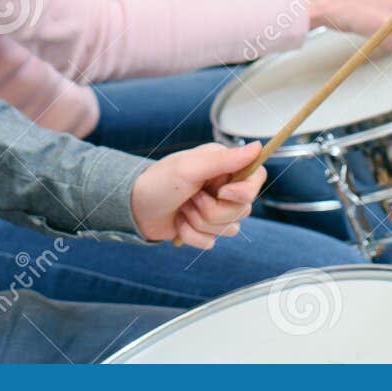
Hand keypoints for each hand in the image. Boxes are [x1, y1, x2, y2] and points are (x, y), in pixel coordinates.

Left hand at [131, 142, 266, 247]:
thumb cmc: (158, 182)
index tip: (223, 192)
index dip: (245, 190)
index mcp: (224, 167)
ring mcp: (216, 210)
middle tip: (190, 197)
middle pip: (243, 210)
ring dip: (199, 222)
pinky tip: (179, 223)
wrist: (134, 207)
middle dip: (211, 209)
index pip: (257, 178)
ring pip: (230, 229)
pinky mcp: (206, 230)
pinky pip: (211, 243)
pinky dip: (191, 236)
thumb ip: (224, 160)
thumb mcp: (189, 167)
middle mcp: (224, 187)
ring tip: (182, 208)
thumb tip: (258, 147)